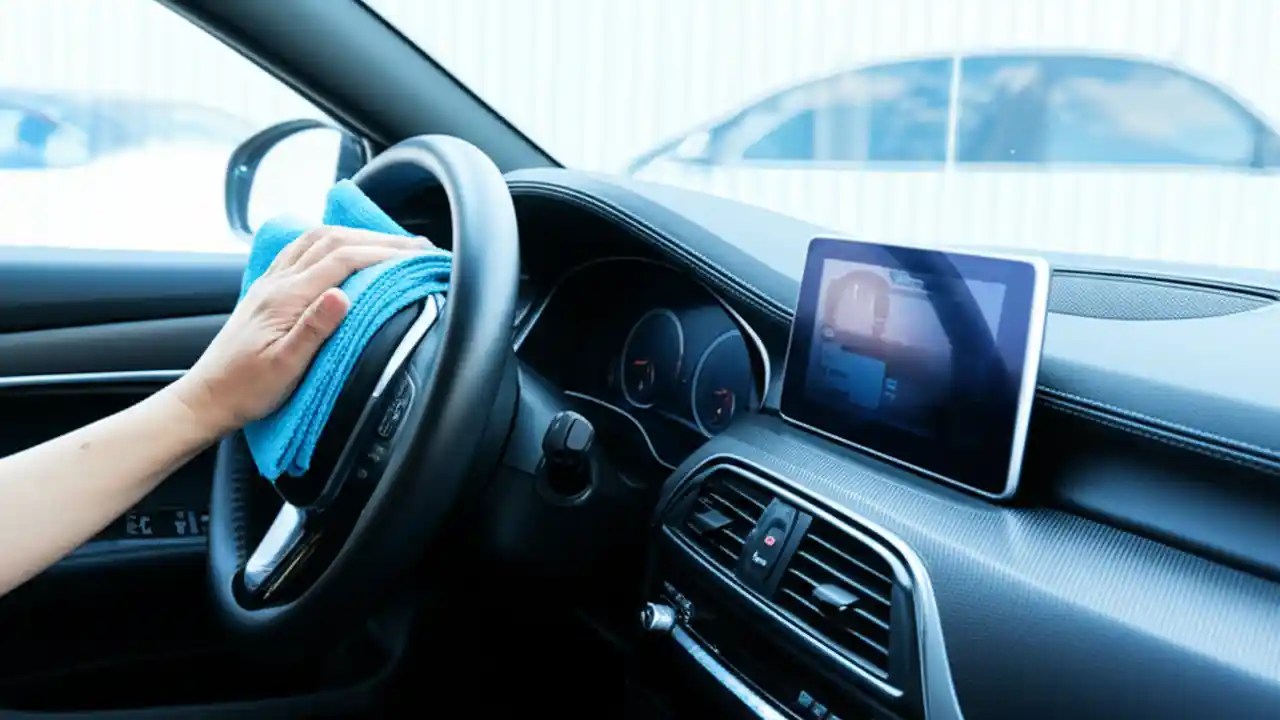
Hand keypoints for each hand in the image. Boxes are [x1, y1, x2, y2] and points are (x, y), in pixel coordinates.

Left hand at [170, 227, 429, 435]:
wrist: (207, 397)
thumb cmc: (246, 389)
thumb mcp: (284, 366)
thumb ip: (314, 328)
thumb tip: (343, 295)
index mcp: (286, 297)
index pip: (343, 260)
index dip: (384, 252)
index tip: (416, 255)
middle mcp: (278, 282)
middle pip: (333, 240)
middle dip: (379, 238)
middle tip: (415, 246)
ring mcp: (270, 283)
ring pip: (316, 240)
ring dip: (356, 235)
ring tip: (388, 243)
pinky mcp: (268, 291)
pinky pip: (301, 250)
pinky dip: (331, 241)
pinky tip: (341, 248)